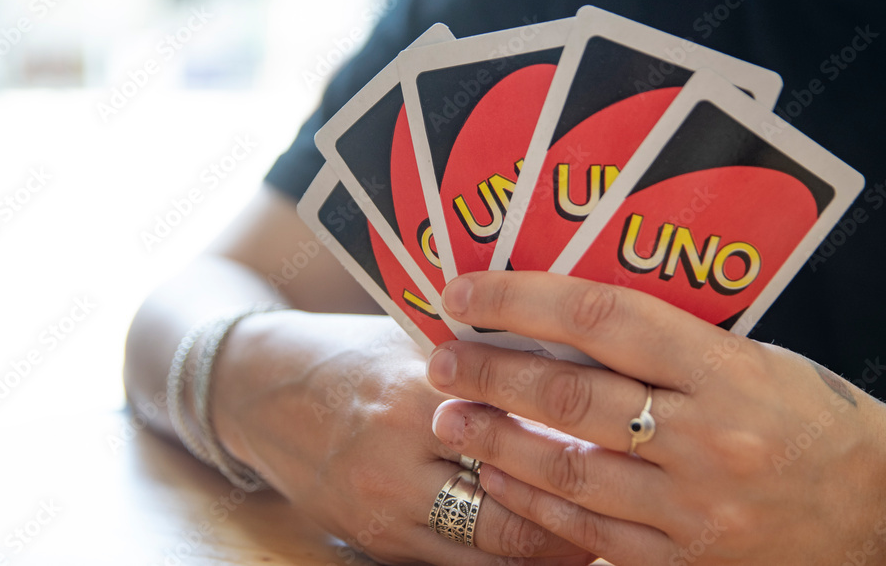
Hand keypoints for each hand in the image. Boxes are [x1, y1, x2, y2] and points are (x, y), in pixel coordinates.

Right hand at [213, 310, 594, 564]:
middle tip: (625, 506)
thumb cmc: (347, 355)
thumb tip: (571, 369)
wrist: (260, 391)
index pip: (521, 432)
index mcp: (416, 393)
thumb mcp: (410, 341)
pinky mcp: (372, 541)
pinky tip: (531, 547)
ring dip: (547, 548)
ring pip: (491, 551)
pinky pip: (453, 565)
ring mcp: (384, 509)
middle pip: (514, 506)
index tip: (622, 449)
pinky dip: (499, 561)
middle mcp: (398, 458)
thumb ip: (482, 359)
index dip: (580, 450)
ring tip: (589, 535)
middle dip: (577, 515)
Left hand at [424, 271, 885, 564]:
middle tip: (441, 358)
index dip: (520, 299)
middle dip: (490, 373)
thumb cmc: (813, 415)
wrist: (884, 508)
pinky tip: (496, 477)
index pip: (600, 317)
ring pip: (570, 469)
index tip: (467, 291)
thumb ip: (666, 344)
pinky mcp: (688, 561)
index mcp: (726, 369)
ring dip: (496, 441)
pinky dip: (535, 502)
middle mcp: (708, 438)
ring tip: (447, 417)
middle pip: (571, 396)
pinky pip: (593, 532)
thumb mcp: (752, 358)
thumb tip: (560, 321)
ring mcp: (696, 509)